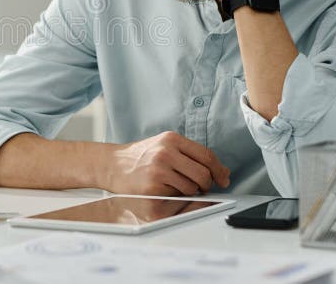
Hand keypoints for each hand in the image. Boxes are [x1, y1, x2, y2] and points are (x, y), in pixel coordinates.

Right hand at [104, 131, 229, 195]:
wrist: (112, 164)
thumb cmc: (141, 157)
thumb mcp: (165, 146)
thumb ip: (192, 155)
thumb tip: (223, 172)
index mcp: (171, 139)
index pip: (206, 155)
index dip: (219, 170)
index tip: (223, 179)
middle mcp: (166, 152)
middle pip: (203, 174)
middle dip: (207, 184)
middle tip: (201, 187)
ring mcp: (159, 170)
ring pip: (192, 187)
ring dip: (190, 191)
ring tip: (176, 187)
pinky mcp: (152, 187)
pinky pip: (178, 196)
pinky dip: (176, 197)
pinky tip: (165, 190)